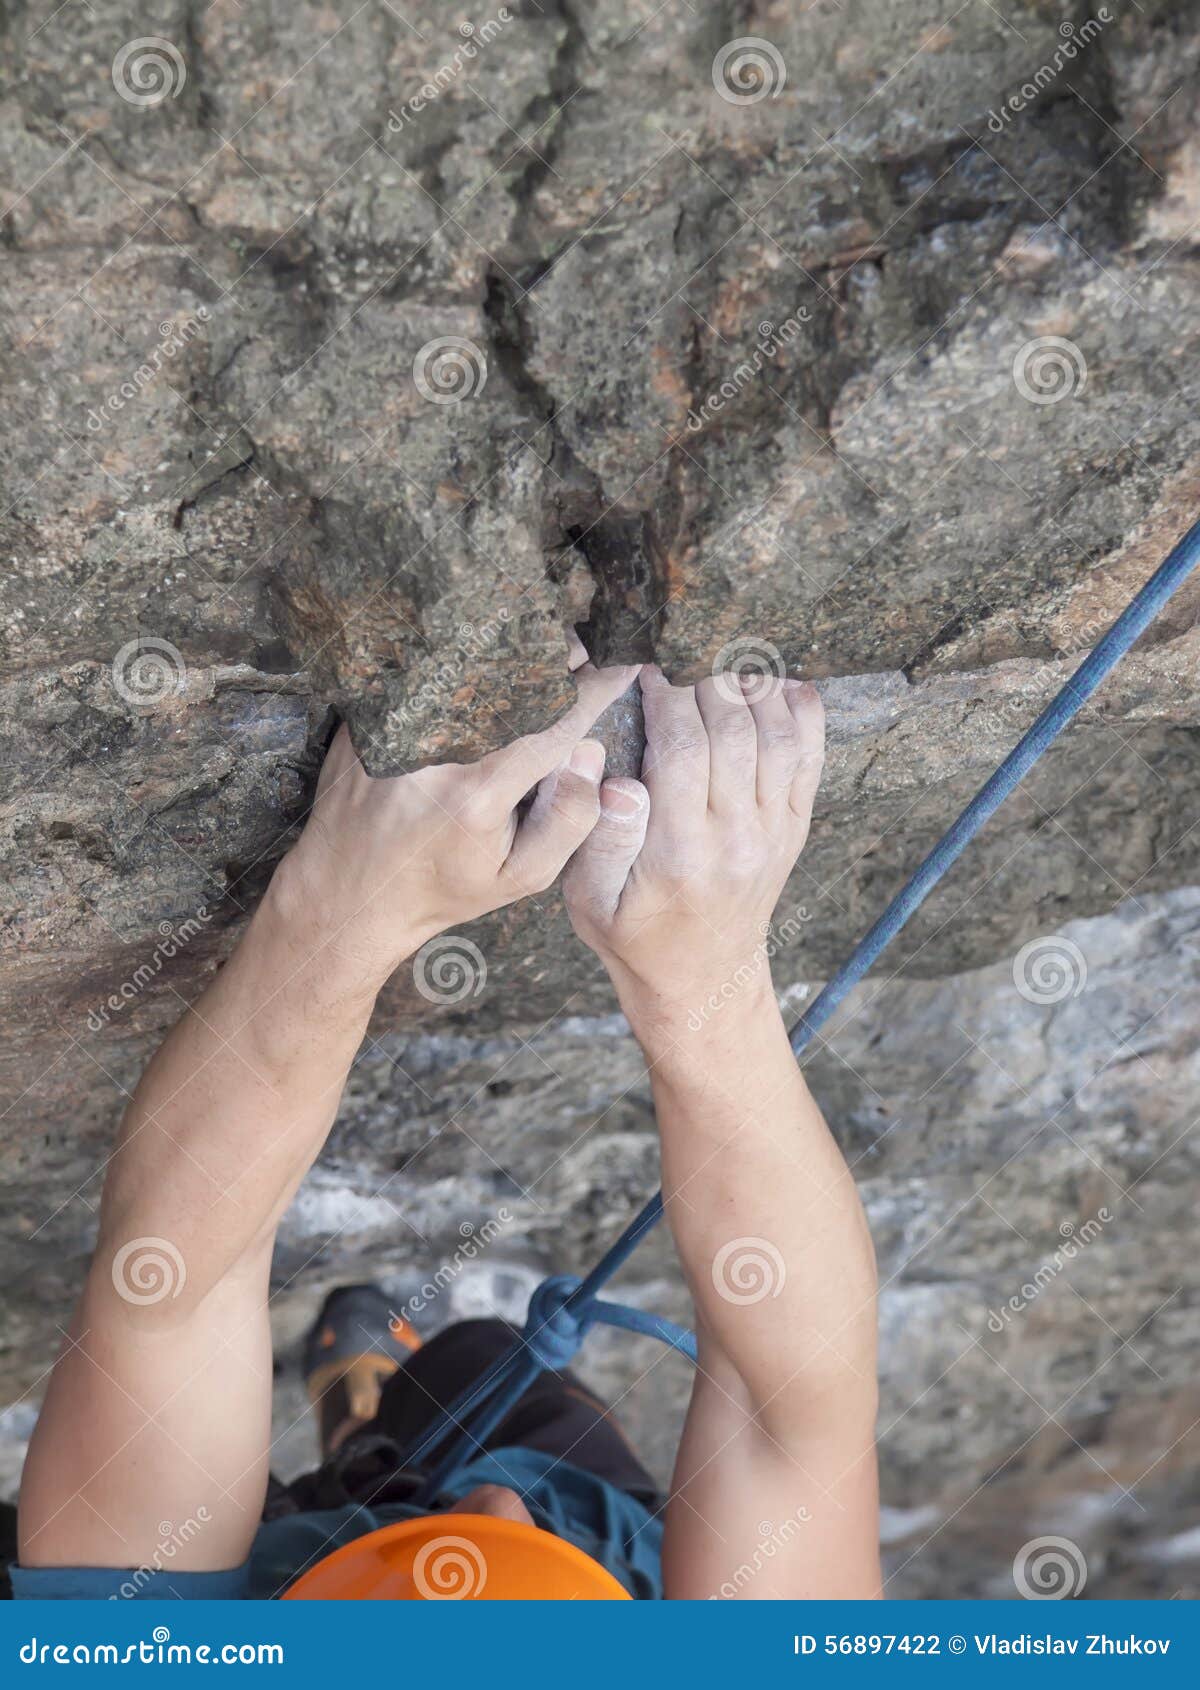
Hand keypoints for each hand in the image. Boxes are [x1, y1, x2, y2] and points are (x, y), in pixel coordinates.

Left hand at [270, 652, 639, 990]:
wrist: (350, 892)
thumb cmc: (444, 887)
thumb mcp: (520, 878)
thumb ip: (569, 820)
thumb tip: (588, 752)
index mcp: (478, 794)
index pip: (556, 722)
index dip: (597, 690)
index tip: (625, 667)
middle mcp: (435, 752)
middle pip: (512, 679)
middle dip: (557, 658)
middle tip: (580, 655)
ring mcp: (394, 729)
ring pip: (467, 666)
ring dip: (509, 655)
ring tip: (539, 656)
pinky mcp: (367, 717)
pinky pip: (424, 674)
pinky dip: (459, 665)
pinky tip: (481, 668)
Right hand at [563, 665, 823, 1024]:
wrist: (702, 979)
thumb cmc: (634, 934)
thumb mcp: (590, 901)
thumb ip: (601, 838)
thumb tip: (618, 779)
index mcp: (681, 851)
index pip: (684, 747)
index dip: (666, 698)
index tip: (647, 678)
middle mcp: (737, 837)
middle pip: (734, 731)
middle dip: (705, 686)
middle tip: (679, 674)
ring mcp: (773, 831)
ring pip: (777, 737)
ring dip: (751, 692)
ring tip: (719, 677)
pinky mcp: (793, 828)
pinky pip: (809, 759)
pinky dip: (802, 714)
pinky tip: (780, 688)